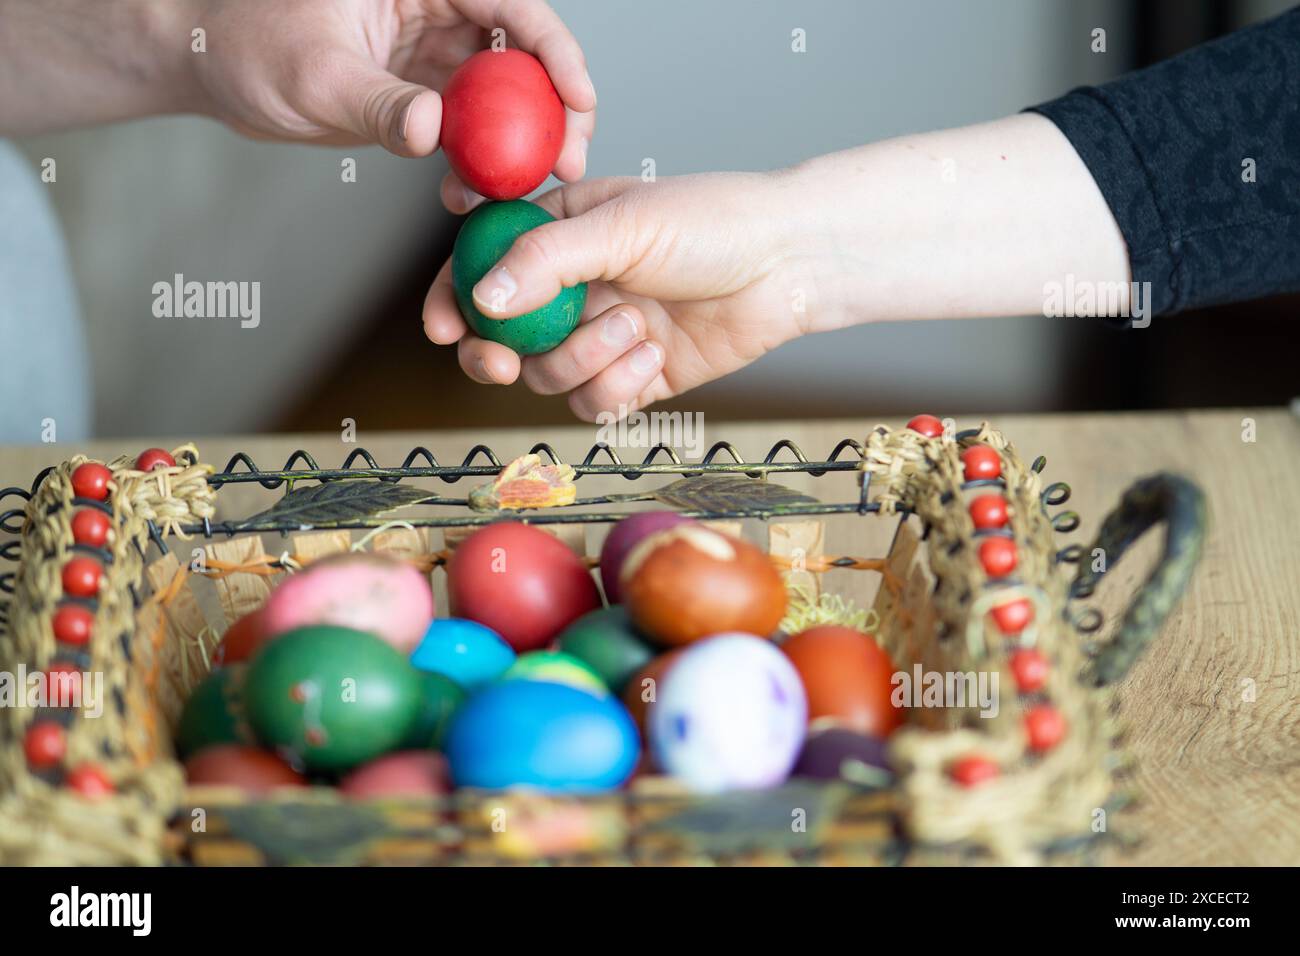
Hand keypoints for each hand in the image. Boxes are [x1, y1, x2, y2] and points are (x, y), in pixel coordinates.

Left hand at [186, 0, 594, 184]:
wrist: (217, 70)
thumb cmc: (250, 43)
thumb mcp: (316, 74)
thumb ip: (379, 103)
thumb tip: (433, 131)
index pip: (509, 4)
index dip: (554, 49)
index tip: (579, 97)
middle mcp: (437, 10)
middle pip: (522, 52)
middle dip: (556, 105)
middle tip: (572, 158)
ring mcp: (432, 55)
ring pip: (503, 96)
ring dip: (522, 142)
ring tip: (531, 186)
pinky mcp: (422, 95)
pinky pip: (468, 130)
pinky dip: (478, 162)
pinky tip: (472, 194)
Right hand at [422, 169, 838, 419]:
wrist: (788, 266)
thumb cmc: (713, 223)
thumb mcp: (622, 224)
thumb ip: (546, 260)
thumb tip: (482, 297)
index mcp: (559, 236)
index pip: (482, 267)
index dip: (453, 298)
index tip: (442, 326)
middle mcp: (573, 289)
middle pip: (500, 337)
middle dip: (496, 355)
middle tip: (503, 364)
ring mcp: (602, 335)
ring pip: (548, 375)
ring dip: (585, 359)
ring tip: (636, 326)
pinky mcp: (635, 378)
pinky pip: (595, 402)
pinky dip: (619, 385)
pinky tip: (655, 355)